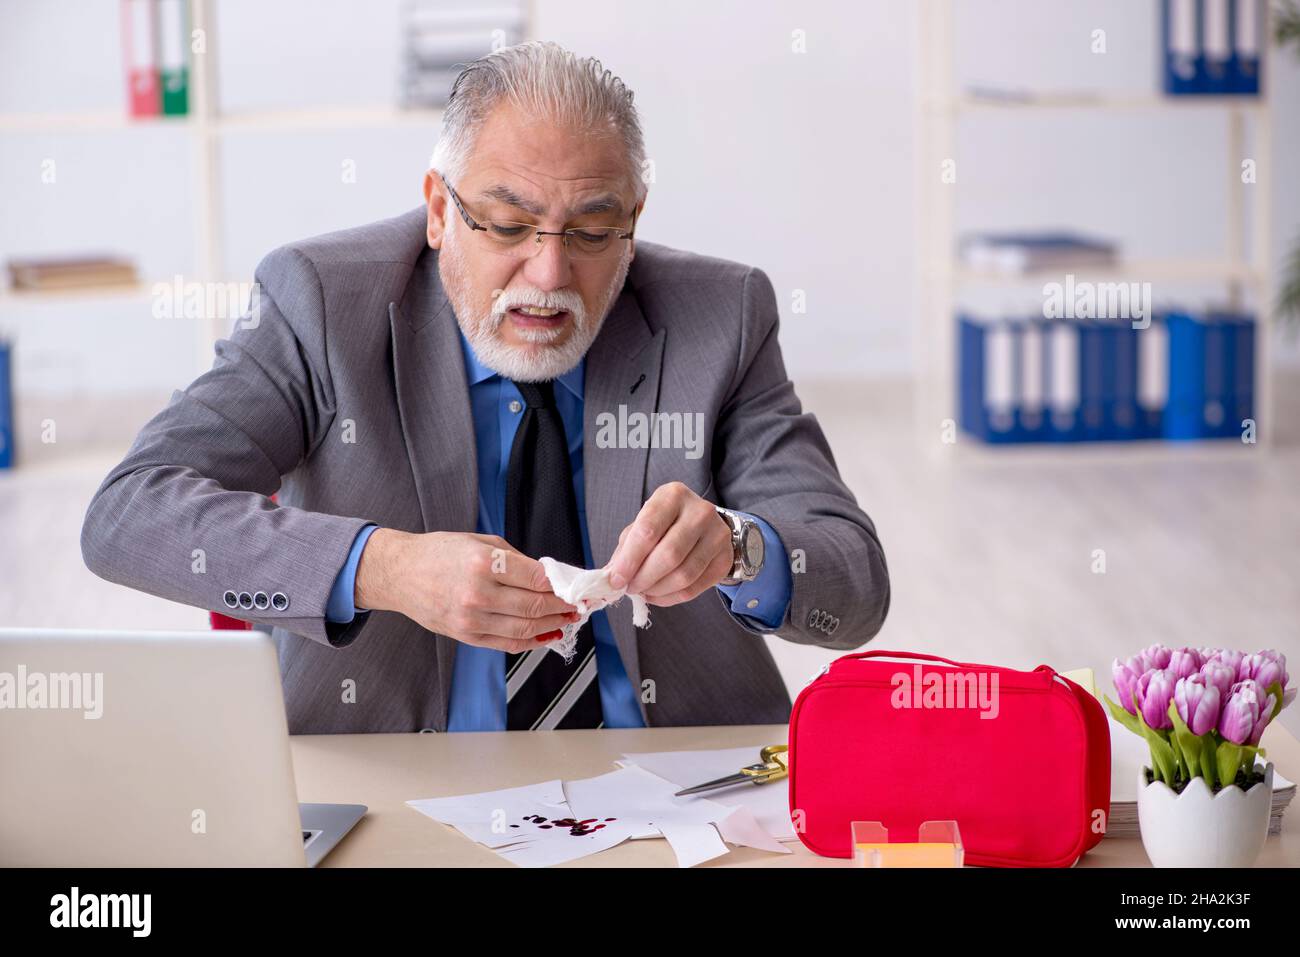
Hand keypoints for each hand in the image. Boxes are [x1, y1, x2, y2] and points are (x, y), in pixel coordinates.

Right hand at [354, 529, 578, 652]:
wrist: (400, 573)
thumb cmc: (440, 552)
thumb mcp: (481, 542)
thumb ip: (517, 560)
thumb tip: (549, 577)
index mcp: (484, 563)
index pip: (537, 578)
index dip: (562, 585)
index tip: (576, 585)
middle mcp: (478, 593)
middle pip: (535, 606)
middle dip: (563, 606)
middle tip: (579, 605)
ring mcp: (471, 619)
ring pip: (525, 628)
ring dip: (553, 625)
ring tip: (568, 619)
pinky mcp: (466, 636)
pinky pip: (507, 643)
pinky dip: (532, 641)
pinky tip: (546, 633)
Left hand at [608, 482, 733, 607]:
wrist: (704, 525)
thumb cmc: (666, 523)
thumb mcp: (644, 523)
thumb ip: (627, 547)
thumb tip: (612, 577)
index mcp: (673, 495)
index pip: (648, 530)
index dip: (629, 560)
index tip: (616, 579)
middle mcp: (700, 512)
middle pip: (669, 555)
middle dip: (643, 578)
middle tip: (630, 587)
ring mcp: (718, 535)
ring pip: (683, 576)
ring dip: (657, 590)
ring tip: (644, 591)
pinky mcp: (724, 558)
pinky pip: (694, 588)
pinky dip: (671, 598)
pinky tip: (658, 594)